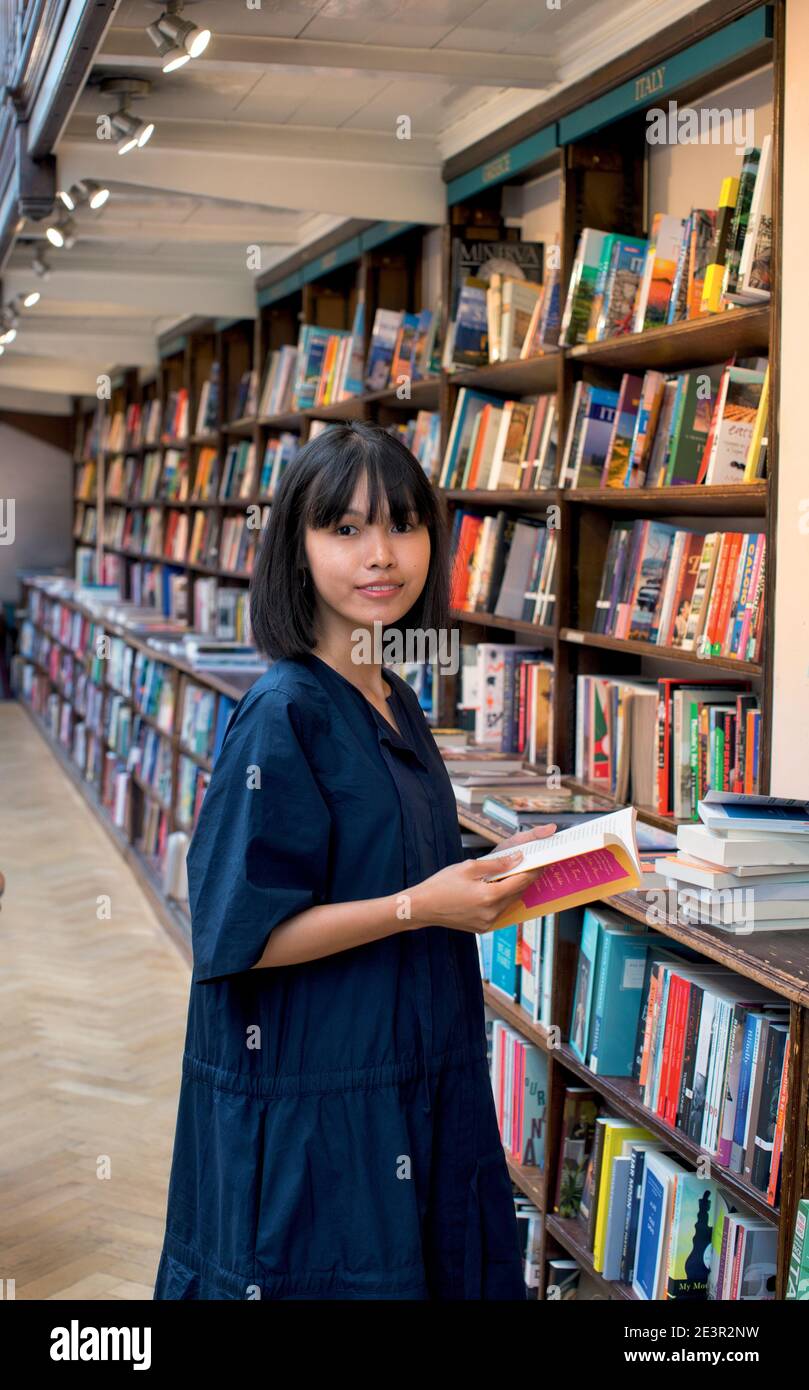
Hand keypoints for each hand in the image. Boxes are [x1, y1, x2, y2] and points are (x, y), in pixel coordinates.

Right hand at [408, 826, 556, 935]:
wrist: (422, 908)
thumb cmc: (441, 885)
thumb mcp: (469, 867)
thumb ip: (497, 864)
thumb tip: (518, 858)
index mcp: (490, 896)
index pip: (521, 882)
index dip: (533, 870)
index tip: (541, 861)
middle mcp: (492, 913)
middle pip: (518, 893)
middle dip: (525, 879)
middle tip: (531, 865)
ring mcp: (488, 923)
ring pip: (509, 903)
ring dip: (513, 890)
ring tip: (515, 875)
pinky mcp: (483, 928)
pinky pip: (500, 911)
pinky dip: (502, 900)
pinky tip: (497, 889)